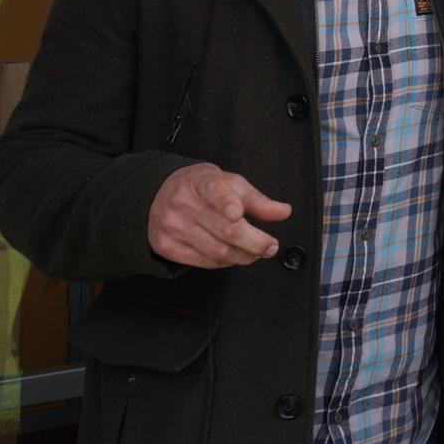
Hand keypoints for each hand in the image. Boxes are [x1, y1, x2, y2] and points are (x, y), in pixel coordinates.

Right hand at [147, 163, 290, 267]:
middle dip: (254, 242)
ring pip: (217, 251)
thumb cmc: (201, 188)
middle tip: (270, 246)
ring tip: (256, 252)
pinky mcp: (167, 246)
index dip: (226, 203)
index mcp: (200, 181)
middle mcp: (182, 203)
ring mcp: (172, 226)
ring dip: (243, 256)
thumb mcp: (231, 184)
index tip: (237, 213)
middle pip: (224, 230)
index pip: (213, 190)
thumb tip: (283, 212)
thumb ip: (258, 200)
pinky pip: (204, 262)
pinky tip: (233, 255)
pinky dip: (225, 262)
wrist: (159, 195)